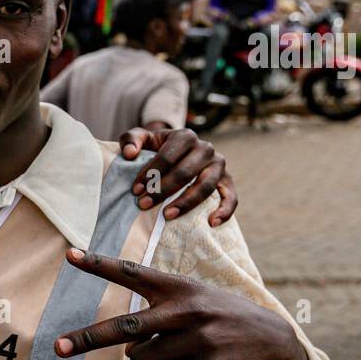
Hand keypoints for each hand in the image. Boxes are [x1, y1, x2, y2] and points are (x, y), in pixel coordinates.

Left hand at [53, 248, 309, 359]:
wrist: (274, 341)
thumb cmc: (221, 316)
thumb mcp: (195, 297)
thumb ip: (159, 310)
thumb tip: (126, 349)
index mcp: (179, 287)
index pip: (133, 273)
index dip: (100, 264)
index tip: (69, 255)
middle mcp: (185, 311)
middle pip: (124, 328)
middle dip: (87, 339)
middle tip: (57, 347)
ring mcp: (197, 340)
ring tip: (181, 350)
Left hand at [119, 127, 236, 225]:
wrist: (179, 153)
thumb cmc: (157, 148)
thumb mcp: (143, 139)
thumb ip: (130, 139)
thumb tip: (130, 154)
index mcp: (185, 136)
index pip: (167, 156)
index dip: (150, 174)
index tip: (135, 190)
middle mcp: (205, 148)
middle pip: (185, 172)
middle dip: (162, 191)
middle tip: (143, 205)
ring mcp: (218, 165)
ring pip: (206, 186)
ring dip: (185, 203)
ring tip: (167, 215)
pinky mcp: (227, 181)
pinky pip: (231, 197)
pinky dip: (225, 211)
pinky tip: (211, 223)